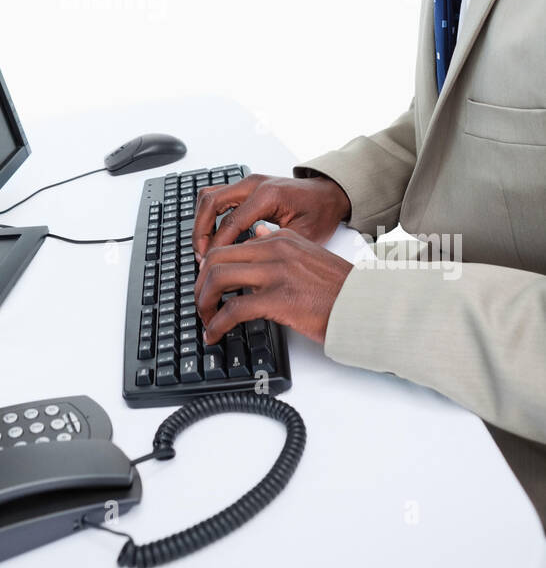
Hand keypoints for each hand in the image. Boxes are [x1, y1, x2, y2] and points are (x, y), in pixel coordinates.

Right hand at [191, 172, 350, 261]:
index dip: (217, 246)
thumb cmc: (321, 213)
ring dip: (201, 221)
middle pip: (211, 203)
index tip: (211, 266)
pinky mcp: (246, 186)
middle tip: (201, 256)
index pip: (230, 222)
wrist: (329, 194)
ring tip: (203, 247)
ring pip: (208, 196)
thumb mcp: (302, 235)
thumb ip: (271, 245)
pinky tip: (212, 234)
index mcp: (268, 195)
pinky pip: (216, 195)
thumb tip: (241, 259)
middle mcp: (254, 184)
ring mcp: (248, 182)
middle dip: (201, 232)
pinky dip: (208, 214)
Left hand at [194, 225, 353, 344]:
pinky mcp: (280, 299)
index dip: (210, 269)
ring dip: (204, 302)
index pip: (230, 245)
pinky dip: (217, 324)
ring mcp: (276, 273)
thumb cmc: (340, 288)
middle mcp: (275, 249)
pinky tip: (215, 335)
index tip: (208, 287)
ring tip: (206, 320)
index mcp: (280, 238)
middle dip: (200, 283)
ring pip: (218, 278)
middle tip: (201, 304)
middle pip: (216, 258)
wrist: (365, 304)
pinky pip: (233, 309)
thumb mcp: (308, 254)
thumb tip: (258, 232)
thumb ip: (281, 243)